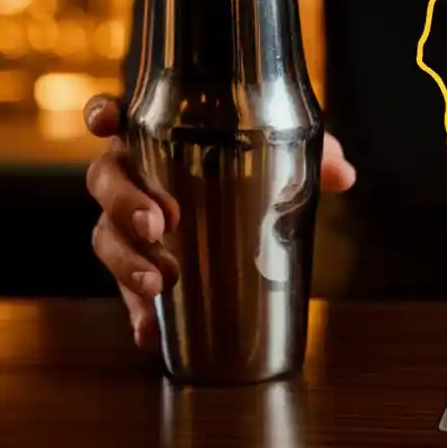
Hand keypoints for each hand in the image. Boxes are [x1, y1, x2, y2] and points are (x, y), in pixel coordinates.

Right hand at [83, 94, 356, 347]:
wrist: (245, 213)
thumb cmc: (255, 169)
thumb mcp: (288, 155)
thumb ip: (314, 157)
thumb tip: (343, 175)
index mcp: (154, 138)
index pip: (115, 117)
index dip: (103, 115)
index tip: (106, 125)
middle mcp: (131, 177)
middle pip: (106, 182)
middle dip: (126, 204)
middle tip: (158, 225)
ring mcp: (127, 225)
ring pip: (108, 237)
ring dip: (127, 261)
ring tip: (158, 282)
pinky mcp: (137, 269)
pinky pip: (127, 291)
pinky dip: (138, 313)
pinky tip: (150, 332)